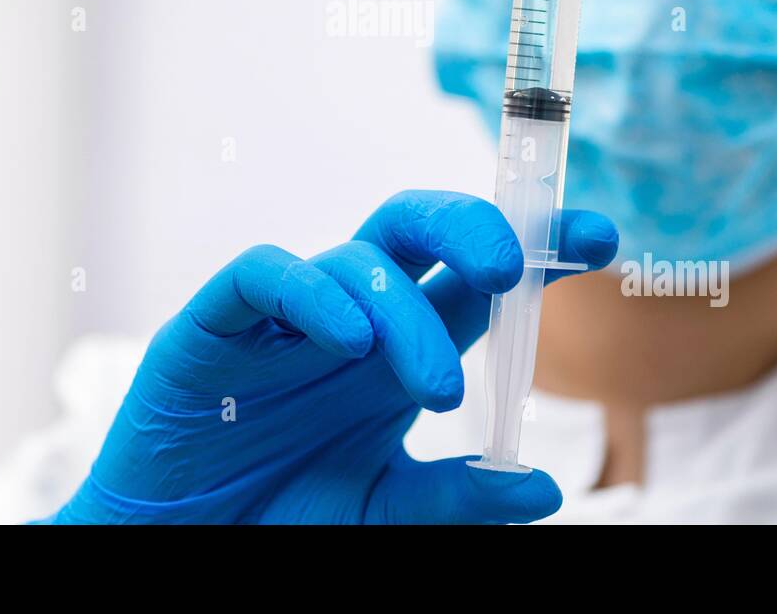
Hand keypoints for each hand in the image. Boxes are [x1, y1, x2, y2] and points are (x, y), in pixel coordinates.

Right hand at [47, 190, 617, 523]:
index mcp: (396, 357)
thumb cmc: (279, 520)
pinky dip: (312, 296)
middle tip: (512, 268)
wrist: (174, 546)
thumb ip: (453, 499)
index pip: (473, 283)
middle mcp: (350, 321)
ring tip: (432, 387)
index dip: (536, 251)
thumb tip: (542, 488)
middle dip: (472, 228)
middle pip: (415, 233)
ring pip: (353, 262)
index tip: (602, 239)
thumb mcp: (381, 517)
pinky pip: (266, 276)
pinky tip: (349, 341)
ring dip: (402, 312)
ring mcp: (285, 318)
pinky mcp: (217, 322)